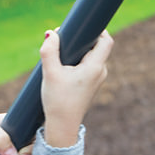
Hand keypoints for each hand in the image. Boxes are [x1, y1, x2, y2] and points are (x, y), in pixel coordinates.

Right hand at [39, 29, 112, 147]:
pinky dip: (76, 64)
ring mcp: (97, 80)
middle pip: (96, 47)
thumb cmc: (58, 101)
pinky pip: (86, 68)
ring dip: (77, 53)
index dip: (97, 30)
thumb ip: (49, 50)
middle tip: (64, 41)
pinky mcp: (90, 87)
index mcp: (95, 67)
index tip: (81, 27)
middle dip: (81, 41)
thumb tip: (50, 33)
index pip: (105, 40)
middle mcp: (100, 72)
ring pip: (90, 58)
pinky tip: (62, 70)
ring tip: (60, 58)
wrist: (62, 127)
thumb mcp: (50, 73)